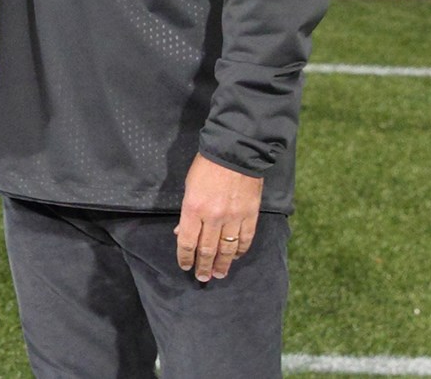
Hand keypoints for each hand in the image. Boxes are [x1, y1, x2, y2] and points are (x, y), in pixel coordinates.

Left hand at [173, 154, 262, 282]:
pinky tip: (235, 257)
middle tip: (203, 278)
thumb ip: (186, 212)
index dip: (185, 257)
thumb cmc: (206, 167)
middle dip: (203, 266)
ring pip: (227, 249)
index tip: (185, 266)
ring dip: (222, 264)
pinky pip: (245, 239)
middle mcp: (213, 217)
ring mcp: (233, 218)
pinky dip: (239, 251)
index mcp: (193, 209)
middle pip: (207, 250)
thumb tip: (180, 232)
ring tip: (219, 274)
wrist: (235, 153)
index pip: (186, 241)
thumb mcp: (188, 187)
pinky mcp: (250, 215)